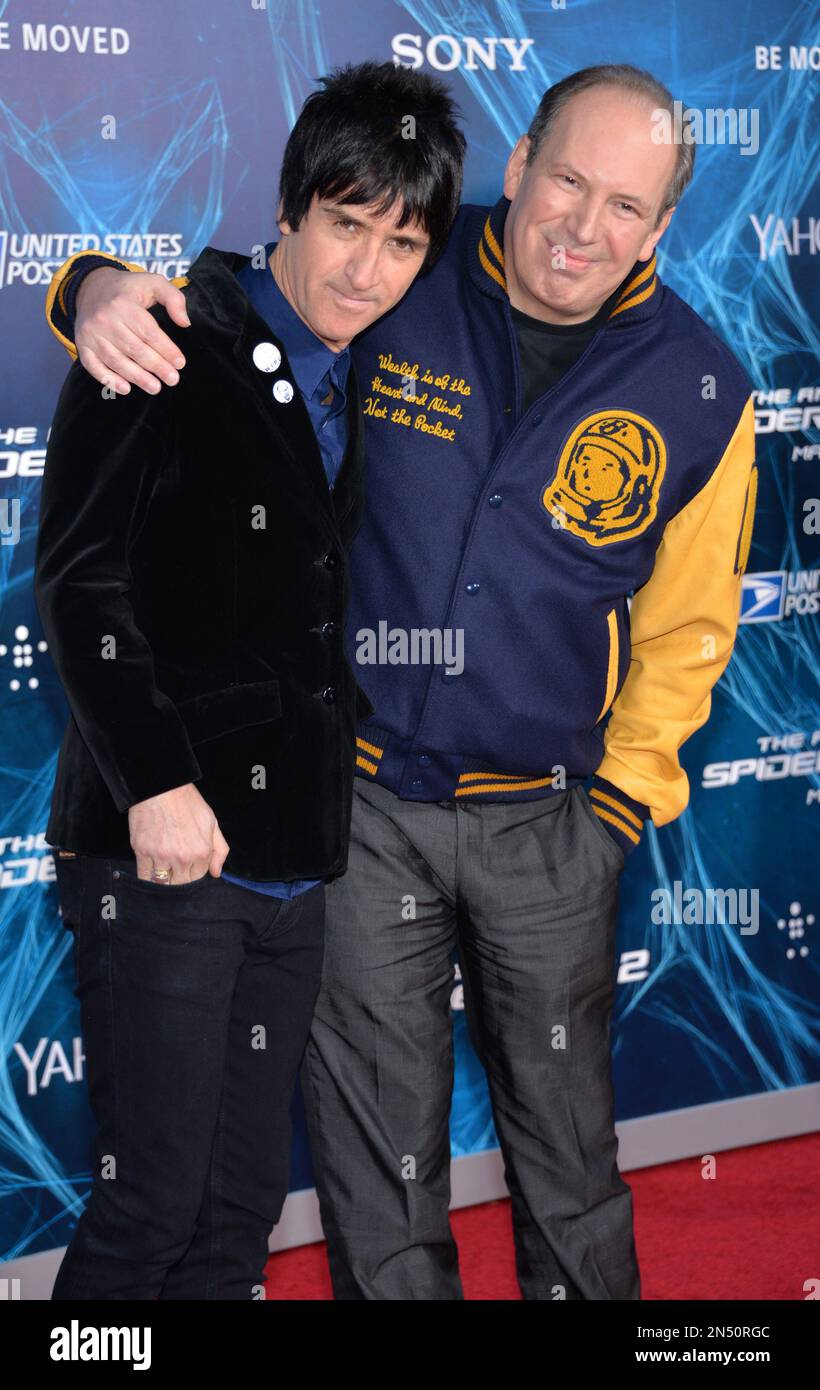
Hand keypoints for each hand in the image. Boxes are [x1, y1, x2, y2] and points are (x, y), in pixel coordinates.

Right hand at [75, 266, 189, 395]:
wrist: (91, 288)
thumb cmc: (127, 289)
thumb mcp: (153, 283)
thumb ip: (173, 298)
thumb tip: (185, 323)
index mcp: (124, 304)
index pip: (149, 332)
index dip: (166, 350)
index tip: (180, 363)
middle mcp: (105, 319)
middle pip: (134, 349)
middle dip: (156, 367)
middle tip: (172, 379)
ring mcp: (91, 333)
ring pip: (116, 361)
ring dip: (137, 378)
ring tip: (155, 387)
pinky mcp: (83, 345)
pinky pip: (93, 366)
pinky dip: (109, 380)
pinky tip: (125, 388)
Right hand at [127, 783, 228, 882]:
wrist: (161, 787)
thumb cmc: (187, 802)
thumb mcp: (212, 822)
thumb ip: (219, 850)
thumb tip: (216, 873)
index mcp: (202, 851)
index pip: (197, 878)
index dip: (193, 872)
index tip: (187, 864)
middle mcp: (182, 857)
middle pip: (180, 885)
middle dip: (178, 878)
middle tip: (174, 866)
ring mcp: (161, 855)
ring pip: (161, 882)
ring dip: (162, 877)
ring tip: (162, 864)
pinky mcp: (142, 851)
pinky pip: (144, 875)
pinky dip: (147, 875)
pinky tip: (150, 866)